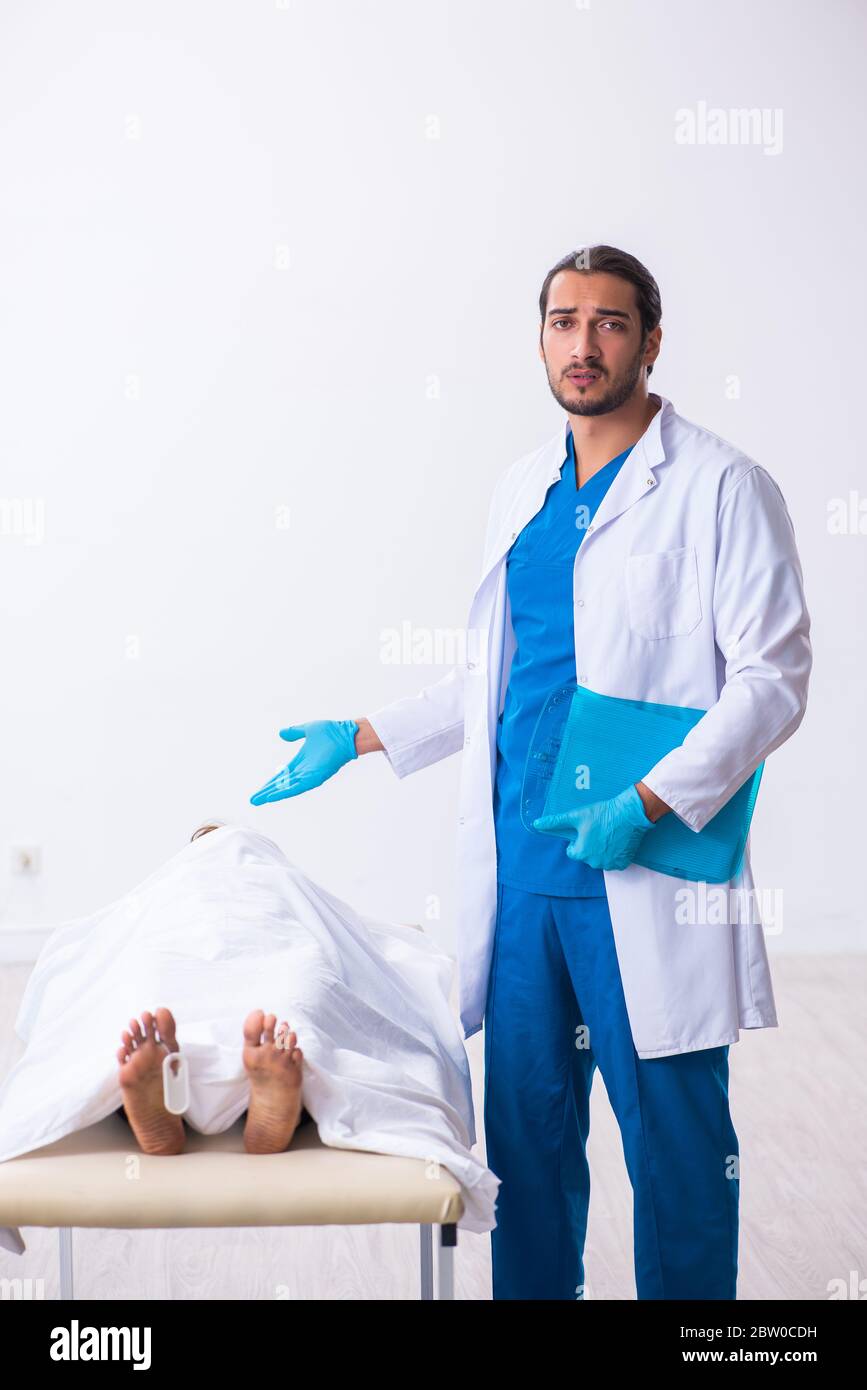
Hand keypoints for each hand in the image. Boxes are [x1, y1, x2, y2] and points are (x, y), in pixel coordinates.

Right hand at [250, 719, 358, 805]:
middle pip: (282, 785)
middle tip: (253, 800)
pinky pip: (297, 787)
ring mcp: (310, 775)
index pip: (282, 776)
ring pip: (288, 788)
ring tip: (259, 800)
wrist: (346, 734)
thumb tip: (281, 733)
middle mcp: (304, 771)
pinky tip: (273, 796)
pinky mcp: (315, 777)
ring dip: (273, 794)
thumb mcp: (307, 730)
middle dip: (268, 792)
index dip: (270, 783)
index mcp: (301, 762)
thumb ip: (294, 732)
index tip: (259, 791)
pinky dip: (285, 792)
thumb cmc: (331, 732)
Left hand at [533, 784, 653, 870]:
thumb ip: (555, 822)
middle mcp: (594, 863)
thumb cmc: (602, 814)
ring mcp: (610, 864)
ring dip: (601, 850)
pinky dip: (614, 854)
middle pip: (586, 856)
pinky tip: (617, 841)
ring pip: (600, 859)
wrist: (629, 814)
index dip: (577, 840)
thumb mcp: (576, 816)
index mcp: (581, 853)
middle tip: (598, 830)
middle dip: (589, 846)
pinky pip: (614, 861)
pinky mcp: (622, 863)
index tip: (586, 831)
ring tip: (608, 834)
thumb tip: (537, 824)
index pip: (572, 852)